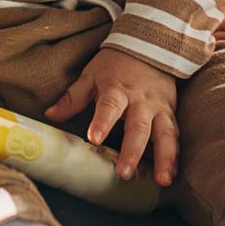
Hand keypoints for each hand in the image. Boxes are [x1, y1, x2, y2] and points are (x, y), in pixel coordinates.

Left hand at [43, 48, 178, 186]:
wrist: (149, 44)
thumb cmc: (115, 65)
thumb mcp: (91, 76)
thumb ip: (73, 98)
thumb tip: (50, 115)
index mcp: (117, 89)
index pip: (109, 106)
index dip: (102, 122)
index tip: (94, 139)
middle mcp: (140, 101)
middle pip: (138, 126)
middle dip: (133, 151)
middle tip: (125, 173)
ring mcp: (158, 108)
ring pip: (164, 134)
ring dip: (164, 158)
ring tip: (162, 180)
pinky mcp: (170, 113)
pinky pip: (174, 136)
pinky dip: (174, 155)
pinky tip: (171, 175)